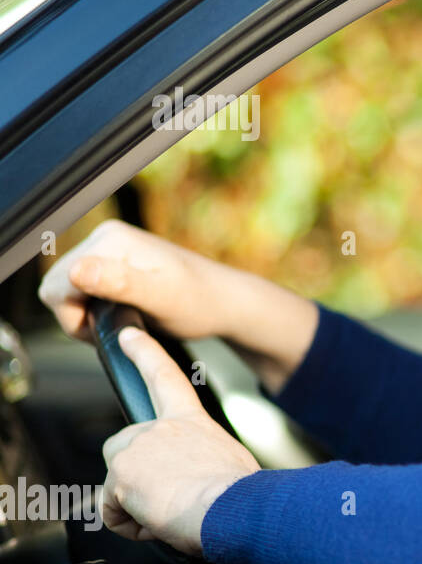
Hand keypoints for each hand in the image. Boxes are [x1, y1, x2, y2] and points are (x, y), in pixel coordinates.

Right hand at [39, 218, 318, 395]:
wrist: (223, 301)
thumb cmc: (199, 303)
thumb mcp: (161, 299)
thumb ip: (120, 284)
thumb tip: (78, 270)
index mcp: (111, 240)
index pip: (56, 286)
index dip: (75, 318)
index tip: (112, 327)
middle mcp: (105, 236)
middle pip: (56, 287)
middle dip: (80, 316)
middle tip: (122, 326)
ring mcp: (108, 248)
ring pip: (66, 291)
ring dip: (89, 314)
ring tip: (128, 320)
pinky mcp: (112, 261)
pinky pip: (81, 290)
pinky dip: (96, 309)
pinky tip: (126, 313)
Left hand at [101, 326, 259, 557]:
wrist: (236, 509)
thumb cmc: (241, 494)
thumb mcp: (229, 462)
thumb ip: (203, 458)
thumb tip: (204, 477)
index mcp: (191, 422)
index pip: (165, 377)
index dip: (145, 353)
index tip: (128, 335)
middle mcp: (161, 428)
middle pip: (124, 448)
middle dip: (135, 478)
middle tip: (173, 498)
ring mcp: (138, 448)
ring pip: (116, 484)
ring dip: (137, 505)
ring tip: (174, 511)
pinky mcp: (121, 476)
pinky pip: (112, 511)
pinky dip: (130, 524)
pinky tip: (159, 521)